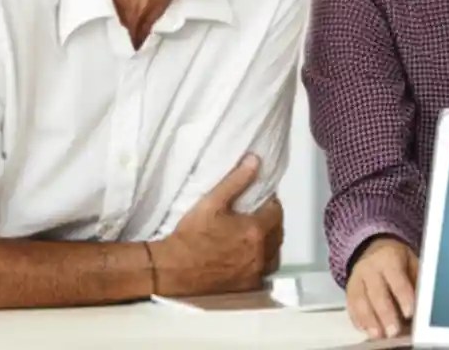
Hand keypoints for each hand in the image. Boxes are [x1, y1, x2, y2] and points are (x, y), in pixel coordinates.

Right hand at [148, 154, 282, 295]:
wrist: (171, 269)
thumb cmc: (190, 235)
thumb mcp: (211, 202)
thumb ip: (236, 181)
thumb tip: (255, 161)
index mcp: (255, 231)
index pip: (276, 212)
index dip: (270, 204)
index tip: (260, 201)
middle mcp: (260, 253)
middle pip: (278, 233)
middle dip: (272, 222)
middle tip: (258, 216)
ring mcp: (254, 273)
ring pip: (274, 255)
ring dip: (270, 244)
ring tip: (255, 237)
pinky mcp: (246, 287)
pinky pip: (264, 273)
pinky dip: (262, 263)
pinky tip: (249, 257)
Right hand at [346, 236, 418, 338]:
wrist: (374, 249)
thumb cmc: (397, 260)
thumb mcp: (411, 262)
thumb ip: (416, 281)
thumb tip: (424, 301)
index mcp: (389, 258)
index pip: (397, 279)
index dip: (404, 297)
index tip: (410, 312)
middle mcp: (371, 268)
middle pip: (377, 293)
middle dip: (386, 314)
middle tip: (394, 330)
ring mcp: (357, 279)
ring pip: (361, 301)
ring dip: (370, 320)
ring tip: (378, 334)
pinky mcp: (349, 290)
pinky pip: (351, 306)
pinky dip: (358, 319)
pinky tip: (366, 329)